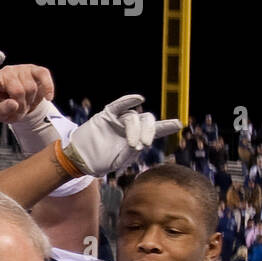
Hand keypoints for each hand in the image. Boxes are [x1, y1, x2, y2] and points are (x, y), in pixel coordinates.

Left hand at [0, 64, 55, 122]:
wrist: (20, 103)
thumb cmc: (7, 106)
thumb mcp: (1, 114)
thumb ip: (4, 110)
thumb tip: (14, 104)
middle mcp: (7, 72)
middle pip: (18, 91)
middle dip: (21, 104)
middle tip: (19, 108)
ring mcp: (22, 69)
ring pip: (31, 87)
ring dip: (30, 100)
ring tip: (25, 102)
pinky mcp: (36, 70)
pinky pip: (44, 76)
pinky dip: (48, 88)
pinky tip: (48, 97)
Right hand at [63, 95, 180, 176]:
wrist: (82, 158)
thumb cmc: (103, 161)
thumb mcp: (120, 160)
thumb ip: (130, 151)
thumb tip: (138, 142)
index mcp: (139, 138)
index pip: (157, 130)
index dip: (167, 126)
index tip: (179, 124)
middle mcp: (132, 127)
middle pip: (148, 120)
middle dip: (150, 131)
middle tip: (145, 144)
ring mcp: (120, 120)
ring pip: (134, 117)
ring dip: (135, 130)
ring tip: (133, 145)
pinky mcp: (107, 115)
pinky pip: (119, 105)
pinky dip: (128, 101)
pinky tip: (139, 99)